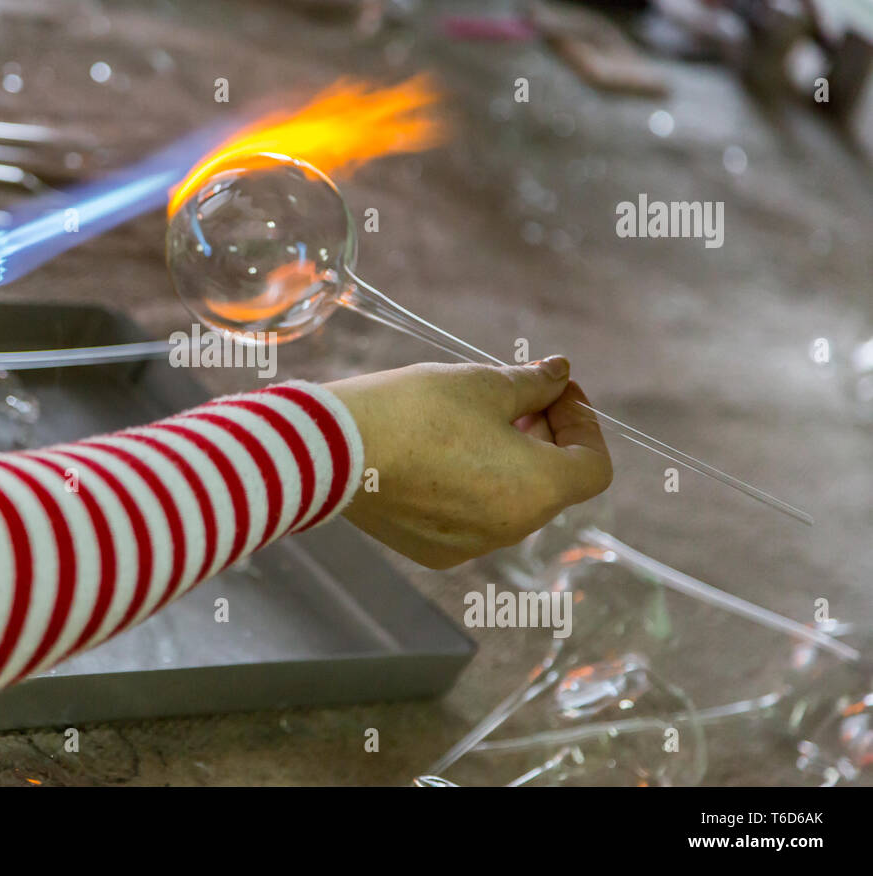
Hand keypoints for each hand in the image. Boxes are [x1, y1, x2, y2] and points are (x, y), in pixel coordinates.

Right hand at [325, 357, 611, 568]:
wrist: (332, 450)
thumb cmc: (416, 410)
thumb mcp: (483, 384)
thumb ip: (533, 384)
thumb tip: (559, 376)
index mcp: (538, 489)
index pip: (593, 465)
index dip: (583, 423)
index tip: (555, 391)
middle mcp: (512, 529)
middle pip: (550, 483)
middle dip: (542, 436)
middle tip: (514, 396)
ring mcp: (470, 546)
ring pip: (508, 501)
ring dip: (506, 461)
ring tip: (470, 420)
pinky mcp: (431, 550)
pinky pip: (468, 518)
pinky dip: (468, 486)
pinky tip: (436, 452)